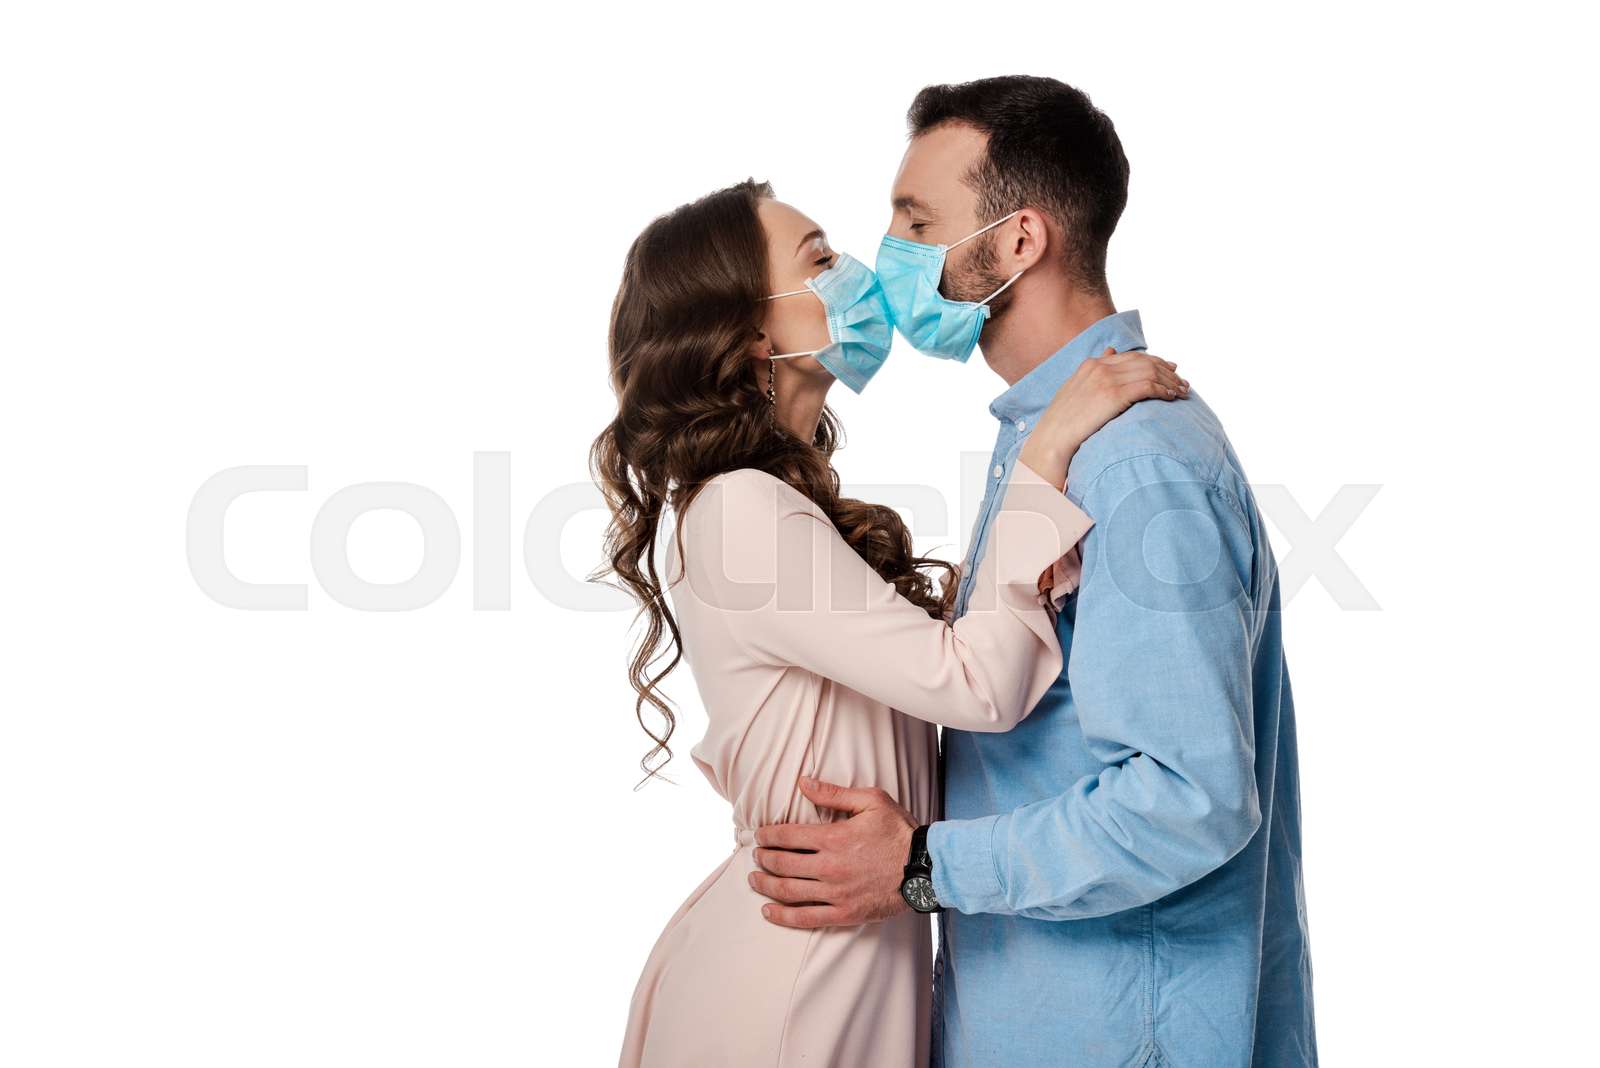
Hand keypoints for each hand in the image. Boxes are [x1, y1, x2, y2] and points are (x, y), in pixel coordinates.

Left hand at [749, 777, 916, 928]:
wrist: (926, 869)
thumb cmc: (899, 832)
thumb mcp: (871, 801)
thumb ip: (834, 793)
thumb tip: (803, 782)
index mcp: (833, 838)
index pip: (787, 836)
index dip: (767, 835)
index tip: (759, 835)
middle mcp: (829, 867)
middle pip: (782, 864)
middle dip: (763, 859)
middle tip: (756, 855)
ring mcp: (835, 894)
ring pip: (788, 892)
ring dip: (766, 885)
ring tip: (754, 879)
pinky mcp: (844, 914)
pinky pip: (806, 919)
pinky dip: (782, 916)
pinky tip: (768, 911)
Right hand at [1021, 348, 1187, 483]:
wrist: (1052, 439)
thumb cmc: (1063, 423)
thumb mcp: (1076, 390)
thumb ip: (1094, 371)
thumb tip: (1111, 351)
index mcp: (1091, 365)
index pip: (1132, 356)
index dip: (1154, 361)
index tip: (1169, 370)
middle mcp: (1100, 367)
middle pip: (1144, 361)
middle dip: (1167, 371)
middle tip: (1182, 382)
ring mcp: (1106, 379)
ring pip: (1149, 372)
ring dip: (1169, 381)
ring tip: (1182, 391)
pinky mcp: (1113, 394)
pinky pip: (1147, 386)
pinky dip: (1163, 390)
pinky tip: (1171, 397)